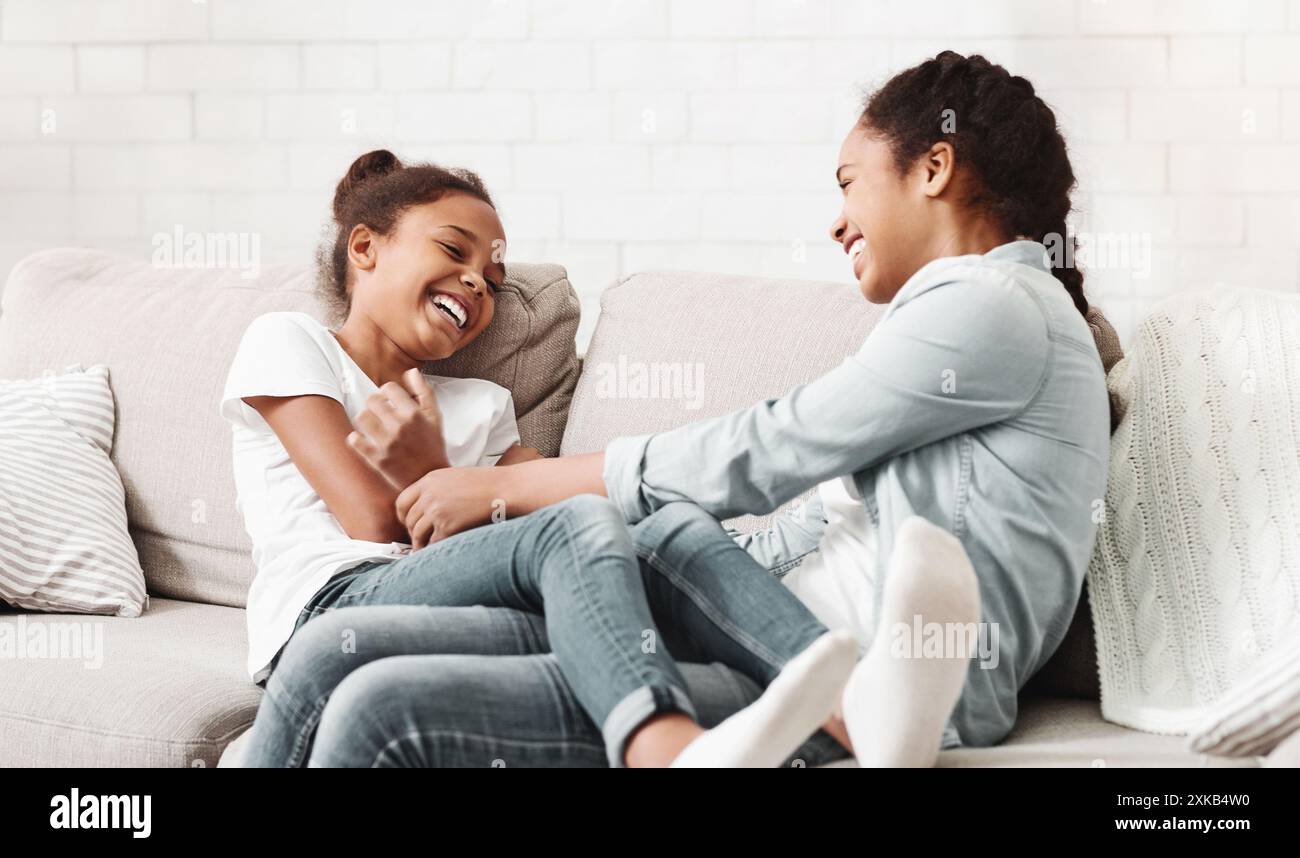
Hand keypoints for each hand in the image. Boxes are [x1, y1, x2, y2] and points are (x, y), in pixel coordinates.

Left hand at [348, 367, 448, 489]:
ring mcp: (387, 443)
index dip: (387, 392)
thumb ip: (424, 392)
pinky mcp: (377, 459)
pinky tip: (364, 440)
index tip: (389, 400)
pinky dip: (356, 438)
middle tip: (379, 412)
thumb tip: (411, 371)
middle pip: (372, 400)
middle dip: (375, 404)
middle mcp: (400, 426)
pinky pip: (354, 440)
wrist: (430, 478)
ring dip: (364, 419)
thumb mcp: (435, 417)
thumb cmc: (432, 446)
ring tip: (371, 425)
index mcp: (414, 414)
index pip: (389, 388)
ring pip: (361, 416)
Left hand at [396, 466, 504, 548]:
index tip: (408, 523)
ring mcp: (436, 511)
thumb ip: (436, 489)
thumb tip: (425, 509)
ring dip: (420, 544)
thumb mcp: (454, 478)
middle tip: (418, 539)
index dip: (403, 516)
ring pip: (417, 533)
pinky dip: (433, 548)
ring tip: (424, 549)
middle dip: (412, 532)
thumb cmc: (487, 484)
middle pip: (409, 519)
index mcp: (429, 480)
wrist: (505, 488)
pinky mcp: (447, 526)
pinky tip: (438, 551)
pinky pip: (432, 543)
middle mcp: (429, 495)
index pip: (402, 501)